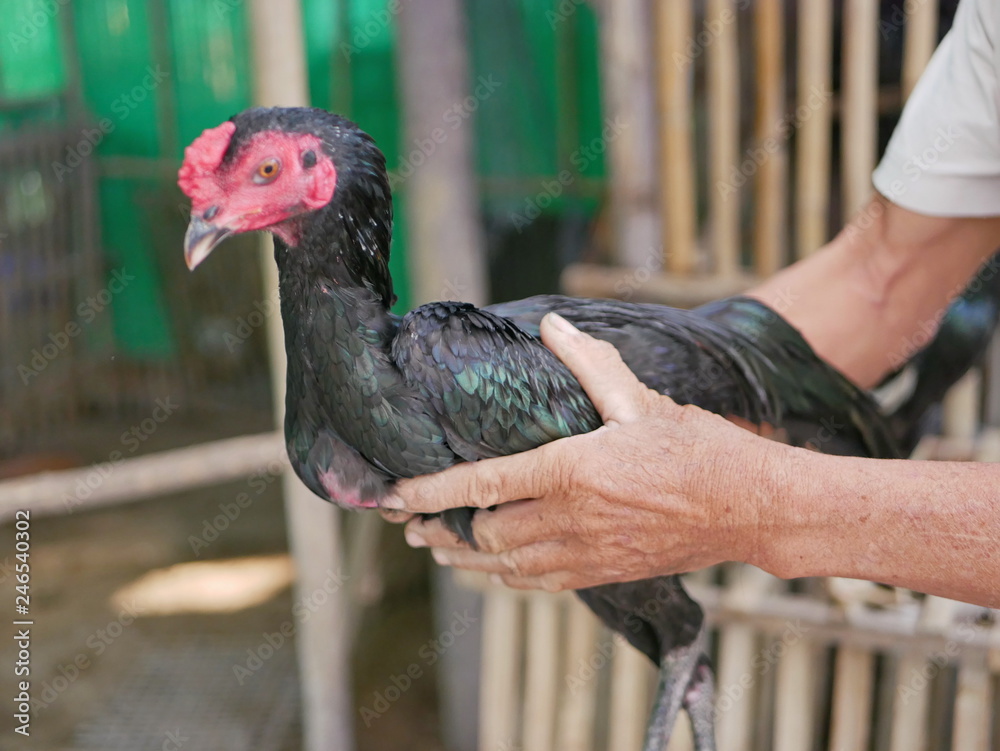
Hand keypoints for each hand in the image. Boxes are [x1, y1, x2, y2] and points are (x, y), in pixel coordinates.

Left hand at [381, 313, 774, 591]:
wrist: (750, 508)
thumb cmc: (698, 449)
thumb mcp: (641, 399)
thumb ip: (590, 364)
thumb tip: (551, 326)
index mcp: (572, 470)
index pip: (481, 485)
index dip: (431, 492)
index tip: (394, 497)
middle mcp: (571, 519)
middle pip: (484, 533)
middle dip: (440, 529)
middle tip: (411, 522)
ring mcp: (587, 553)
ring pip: (505, 567)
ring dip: (465, 559)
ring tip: (438, 549)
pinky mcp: (604, 573)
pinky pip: (538, 584)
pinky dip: (506, 576)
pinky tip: (495, 568)